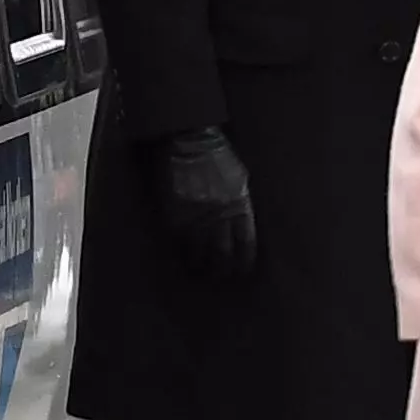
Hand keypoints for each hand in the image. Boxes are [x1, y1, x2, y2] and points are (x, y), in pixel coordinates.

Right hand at [151, 128, 255, 279]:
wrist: (187, 141)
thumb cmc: (218, 157)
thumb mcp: (240, 179)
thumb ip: (242, 203)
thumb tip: (243, 224)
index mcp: (239, 205)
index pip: (246, 244)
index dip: (245, 261)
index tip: (243, 270)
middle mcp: (218, 216)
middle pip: (223, 255)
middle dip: (223, 270)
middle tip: (222, 277)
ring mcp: (195, 218)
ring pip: (199, 255)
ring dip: (201, 267)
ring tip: (202, 273)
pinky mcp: (174, 217)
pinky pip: (178, 245)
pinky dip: (182, 256)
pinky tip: (184, 261)